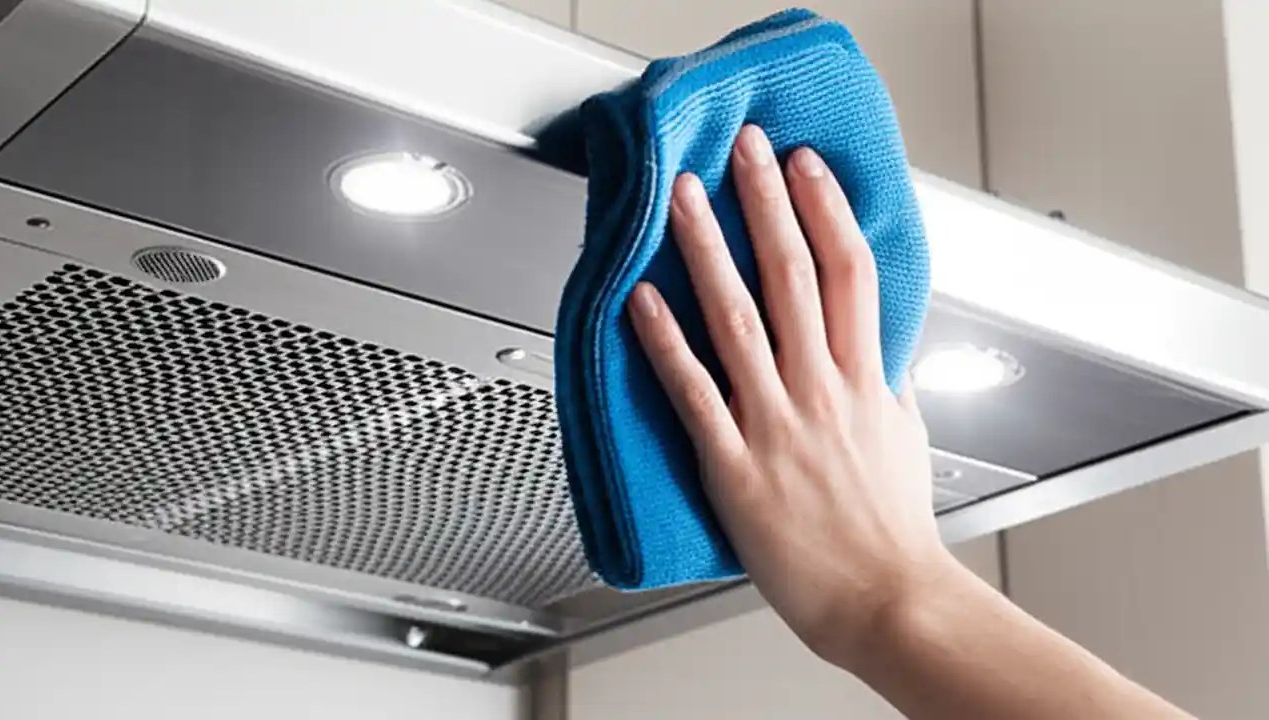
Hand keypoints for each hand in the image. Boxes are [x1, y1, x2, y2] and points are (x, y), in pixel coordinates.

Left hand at [627, 124, 950, 667]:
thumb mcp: (907, 439)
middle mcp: (823, 390)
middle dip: (767, 203)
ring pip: (738, 318)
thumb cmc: (892, 528)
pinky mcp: (735, 464)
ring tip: (684, 199)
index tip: (807, 166)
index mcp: (866, 380)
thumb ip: (889, 384)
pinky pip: (694, 391)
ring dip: (708, 251)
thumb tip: (884, 349)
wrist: (885, 598)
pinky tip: (643, 301)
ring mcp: (778, 423)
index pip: (850, 273)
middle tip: (745, 150)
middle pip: (793, 275)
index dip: (828, 211)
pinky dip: (665, 342)